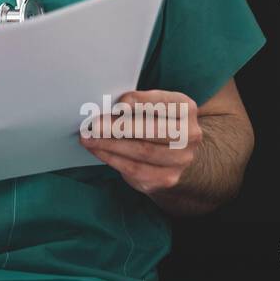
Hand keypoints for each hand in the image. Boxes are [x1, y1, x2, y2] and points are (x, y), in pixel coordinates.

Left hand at [79, 89, 200, 196]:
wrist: (175, 153)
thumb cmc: (155, 121)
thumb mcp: (152, 106)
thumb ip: (136, 104)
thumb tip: (105, 106)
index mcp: (186, 108)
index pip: (163, 103)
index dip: (140, 102)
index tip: (117, 103)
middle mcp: (190, 134)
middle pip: (151, 131)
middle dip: (119, 127)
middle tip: (94, 125)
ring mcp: (181, 159)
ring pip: (142, 152)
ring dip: (110, 145)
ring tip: (89, 139)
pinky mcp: (168, 178)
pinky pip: (136, 169)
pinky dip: (113, 159)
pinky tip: (98, 151)